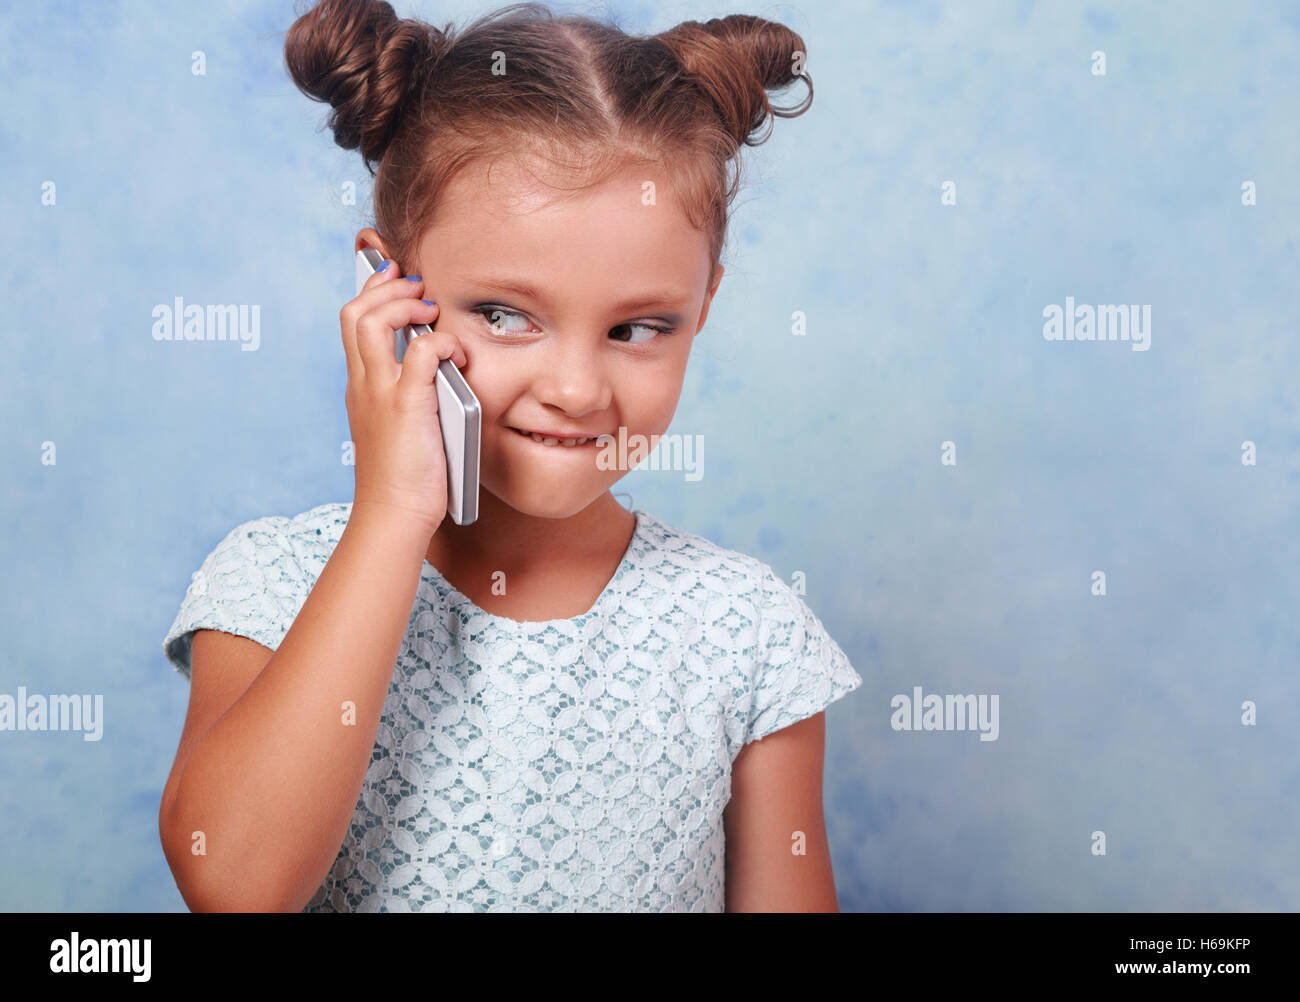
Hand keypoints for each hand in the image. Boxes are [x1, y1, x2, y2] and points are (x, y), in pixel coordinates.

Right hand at [340, 258, 467, 536]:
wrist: (394, 516)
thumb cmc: (404, 479)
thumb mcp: (400, 426)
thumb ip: (410, 394)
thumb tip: (439, 370)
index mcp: (360, 387)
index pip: (351, 323)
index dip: (372, 292)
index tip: (395, 278)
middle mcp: (363, 385)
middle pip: (353, 312)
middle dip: (385, 286)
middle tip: (416, 285)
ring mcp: (380, 394)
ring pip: (370, 322)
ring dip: (403, 304)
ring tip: (430, 308)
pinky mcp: (406, 406)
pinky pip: (420, 353)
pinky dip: (440, 343)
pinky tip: (457, 354)